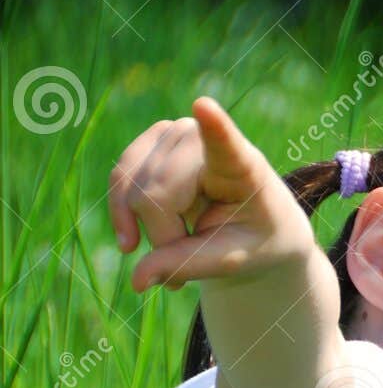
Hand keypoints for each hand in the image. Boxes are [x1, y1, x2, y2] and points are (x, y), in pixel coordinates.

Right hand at [108, 97, 316, 292]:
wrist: (257, 224)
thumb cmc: (255, 240)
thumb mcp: (232, 261)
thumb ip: (187, 266)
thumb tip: (136, 280)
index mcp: (242, 166)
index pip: (225, 145)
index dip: (214, 127)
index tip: (205, 107)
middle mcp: (201, 138)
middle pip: (154, 196)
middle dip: (163, 239)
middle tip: (186, 271)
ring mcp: (170, 133)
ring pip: (130, 191)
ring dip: (145, 231)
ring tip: (176, 252)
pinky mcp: (149, 142)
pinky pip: (119, 183)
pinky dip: (128, 217)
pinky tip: (144, 237)